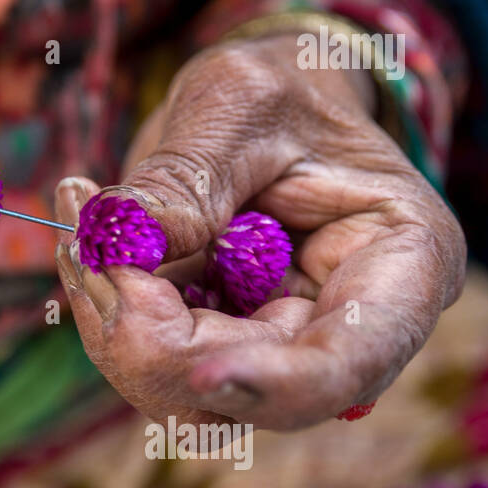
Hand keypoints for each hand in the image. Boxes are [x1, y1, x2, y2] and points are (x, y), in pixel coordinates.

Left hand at [53, 33, 465, 429]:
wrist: (262, 110)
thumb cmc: (275, 94)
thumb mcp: (235, 102)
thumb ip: (184, 176)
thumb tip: (118, 242)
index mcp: (402, 264)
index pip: (347, 362)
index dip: (273, 384)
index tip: (200, 373)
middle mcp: (351, 331)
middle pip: (249, 392)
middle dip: (152, 339)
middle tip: (89, 245)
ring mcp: (283, 351)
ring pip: (187, 393)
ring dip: (116, 327)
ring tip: (84, 212)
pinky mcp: (221, 350)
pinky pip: (153, 363)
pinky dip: (106, 314)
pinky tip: (89, 243)